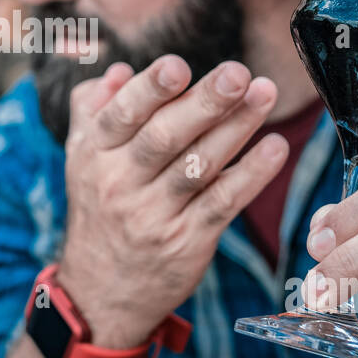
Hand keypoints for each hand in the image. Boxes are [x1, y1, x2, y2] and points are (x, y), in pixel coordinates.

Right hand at [57, 55, 289, 347]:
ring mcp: (155, 215)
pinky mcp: (187, 241)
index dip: (150, 89)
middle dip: (204, 103)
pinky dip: (252, 175)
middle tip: (237, 73)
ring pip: (199, 166)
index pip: (122, 116)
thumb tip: (119, 69)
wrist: (100, 292)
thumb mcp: (81, 157)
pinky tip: (275, 148)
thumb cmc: (100, 209)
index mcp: (95, 154)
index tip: (178, 65)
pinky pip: (223, 203)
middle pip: (164, 138)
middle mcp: (121, 183)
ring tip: (265, 94)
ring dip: (236, 128)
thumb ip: (94, 108)